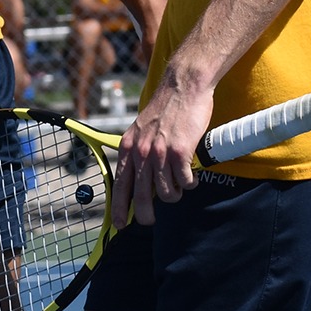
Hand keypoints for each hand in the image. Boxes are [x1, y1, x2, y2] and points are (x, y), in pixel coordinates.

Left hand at [112, 79, 212, 225]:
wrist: (183, 86)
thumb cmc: (166, 107)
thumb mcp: (141, 129)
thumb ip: (138, 152)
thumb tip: (138, 178)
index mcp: (128, 147)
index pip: (120, 185)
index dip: (119, 208)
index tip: (120, 224)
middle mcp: (141, 153)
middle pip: (141, 197)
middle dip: (145, 215)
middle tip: (150, 220)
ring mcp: (160, 153)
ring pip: (166, 193)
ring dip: (174, 194)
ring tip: (179, 185)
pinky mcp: (180, 152)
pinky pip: (184, 182)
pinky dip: (188, 184)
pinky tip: (190, 177)